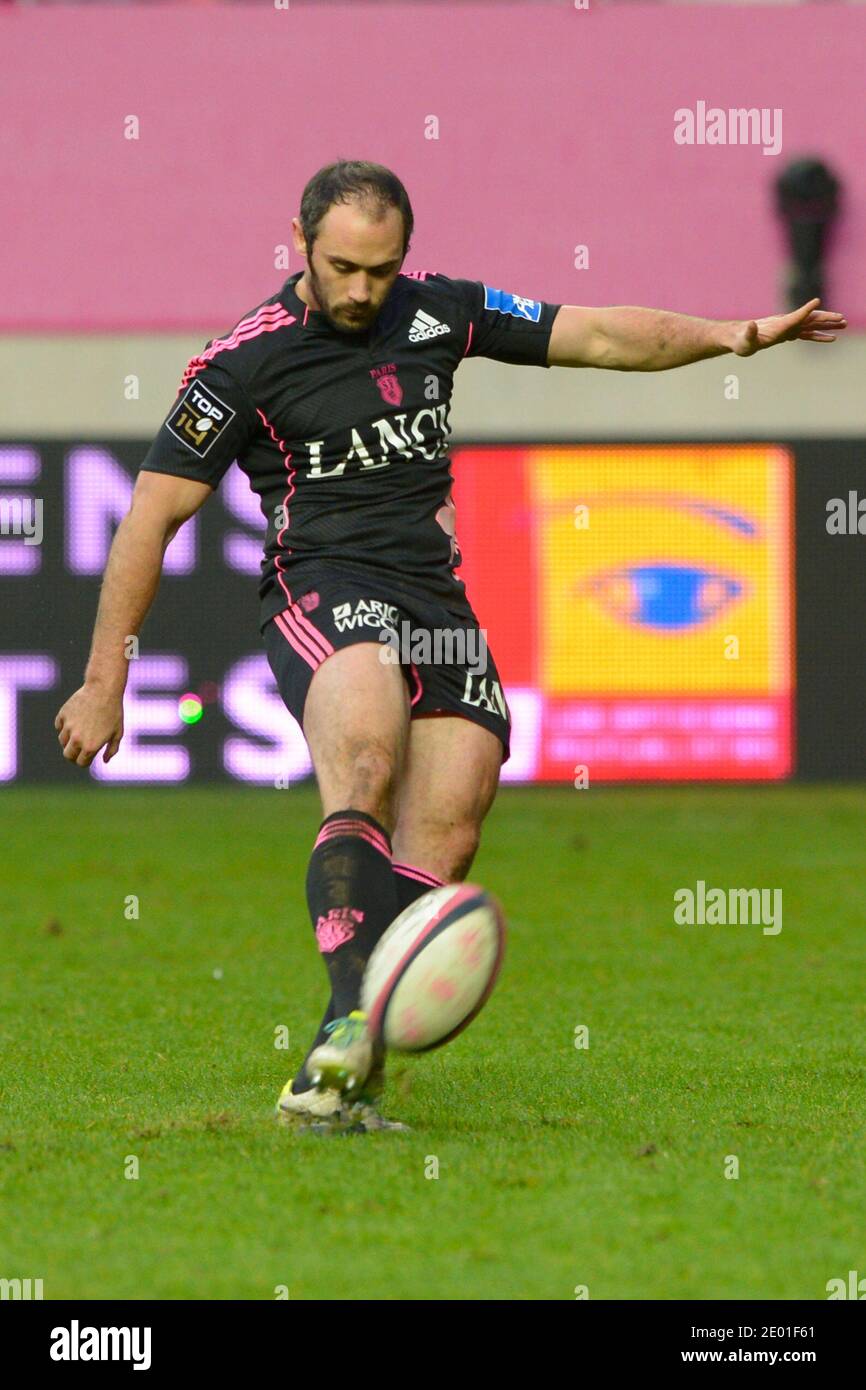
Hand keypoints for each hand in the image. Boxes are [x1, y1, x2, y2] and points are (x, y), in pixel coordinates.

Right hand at [55, 683, 123, 766]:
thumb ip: (112, 749)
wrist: (103, 689)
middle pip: (68, 755)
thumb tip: (105, 761)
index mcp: (91, 747)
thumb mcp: (118, 733)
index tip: (88, 757)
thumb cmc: (114, 712)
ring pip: (62, 741)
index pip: (81, 763)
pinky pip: (59, 726)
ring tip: (79, 733)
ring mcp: (68, 727)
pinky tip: (74, 721)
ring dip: (69, 740)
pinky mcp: (63, 715)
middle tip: (79, 750)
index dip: (85, 761)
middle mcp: (77, 739)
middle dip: (74, 754)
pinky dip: (64, 726)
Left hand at [730, 299, 846, 356]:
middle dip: (825, 319)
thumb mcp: (744, 339)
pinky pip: (806, 334)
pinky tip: (830, 338)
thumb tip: (751, 325)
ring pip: (811, 326)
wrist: (738, 338)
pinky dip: (819, 336)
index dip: (805, 310)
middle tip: (842, 319)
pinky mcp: (787, 334)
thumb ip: (749, 333)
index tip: (816, 301)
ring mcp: (788, 329)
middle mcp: (786, 325)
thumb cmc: (740, 341)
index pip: (794, 317)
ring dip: (827, 326)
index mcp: (778, 326)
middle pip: (809, 320)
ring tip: (843, 325)